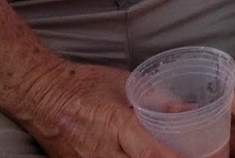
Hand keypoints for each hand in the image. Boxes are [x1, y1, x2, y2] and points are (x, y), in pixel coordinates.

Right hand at [20, 61, 177, 157]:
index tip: (193, 157)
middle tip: (185, 157)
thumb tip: (190, 110)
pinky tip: (135, 157)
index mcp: (115, 125)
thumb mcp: (125, 84)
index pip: (149, 152)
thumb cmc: (84, 85)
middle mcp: (101, 151)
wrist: (40, 96)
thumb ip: (158, 100)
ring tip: (162, 156)